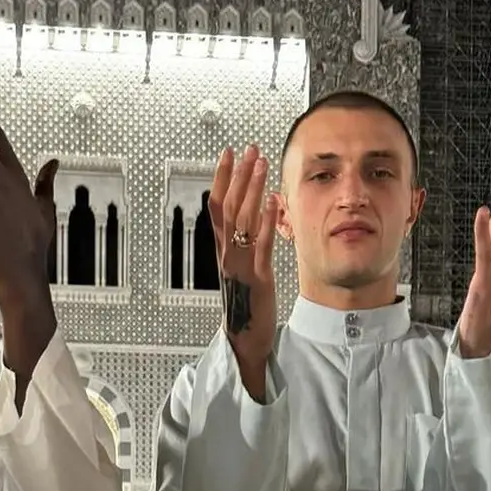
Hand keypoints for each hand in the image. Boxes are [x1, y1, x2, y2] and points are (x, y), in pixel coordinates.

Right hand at [208, 145, 279, 390]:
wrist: (244, 340)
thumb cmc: (246, 306)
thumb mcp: (242, 268)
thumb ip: (245, 242)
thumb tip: (254, 214)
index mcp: (223, 251)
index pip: (216, 207)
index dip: (220, 179)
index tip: (228, 155)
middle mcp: (228, 254)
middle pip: (228, 207)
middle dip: (237, 175)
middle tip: (247, 150)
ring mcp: (240, 264)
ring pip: (242, 220)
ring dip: (251, 189)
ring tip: (260, 165)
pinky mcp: (257, 277)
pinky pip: (260, 245)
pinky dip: (266, 221)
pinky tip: (273, 202)